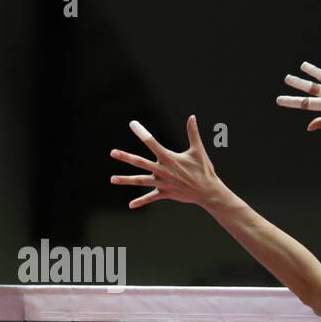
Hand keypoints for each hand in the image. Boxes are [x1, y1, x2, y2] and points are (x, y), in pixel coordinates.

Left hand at [109, 116, 226, 209]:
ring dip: (126, 180)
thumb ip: (193, 133)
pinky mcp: (165, 193)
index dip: (141, 132)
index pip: (151, 142)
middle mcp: (163, 170)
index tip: (132, 124)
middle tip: (112, 152)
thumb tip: (192, 116)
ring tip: (112, 179)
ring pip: (140, 181)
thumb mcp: (198, 150)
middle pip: (140, 162)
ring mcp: (162, 183)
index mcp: (169, 158)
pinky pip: (151, 198)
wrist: (208, 191)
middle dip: (126, 157)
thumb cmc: (204, 170)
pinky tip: (131, 205)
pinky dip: (141, 201)